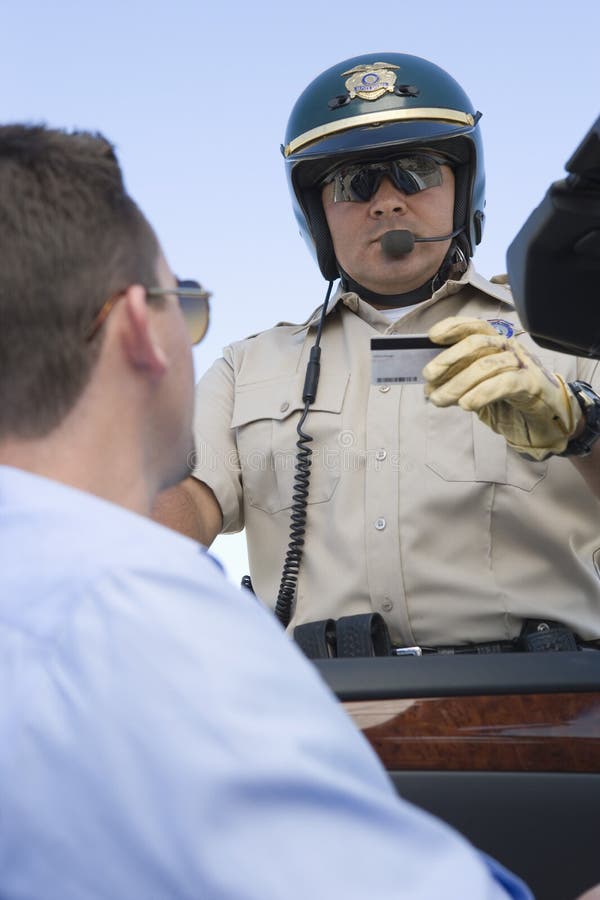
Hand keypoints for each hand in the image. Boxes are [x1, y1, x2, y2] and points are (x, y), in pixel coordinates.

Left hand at [422, 317, 581, 460]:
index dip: (453, 327)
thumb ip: (457, 383)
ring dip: (458, 383)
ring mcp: (522, 364)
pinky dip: (481, 393)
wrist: (545, 417)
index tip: (432, 336)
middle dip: (448, 359)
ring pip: (486, 366)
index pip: (474, 326)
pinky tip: (466, 404)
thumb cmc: (510, 399)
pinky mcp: (531, 384)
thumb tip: (429, 387)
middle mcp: (509, 348)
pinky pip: (503, 384)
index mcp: (496, 343)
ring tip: (439, 399)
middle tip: (428, 376)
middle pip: (477, 343)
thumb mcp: (479, 387)